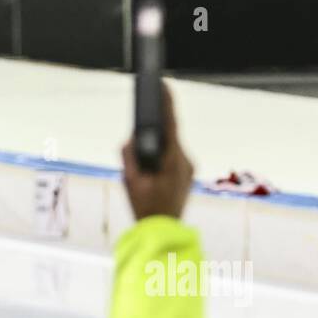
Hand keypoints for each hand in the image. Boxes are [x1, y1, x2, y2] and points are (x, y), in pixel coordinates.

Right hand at [122, 84, 193, 220]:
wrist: (163, 232)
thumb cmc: (146, 209)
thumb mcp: (130, 182)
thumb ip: (129, 157)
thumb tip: (130, 140)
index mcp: (173, 160)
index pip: (171, 124)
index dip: (167, 103)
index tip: (163, 85)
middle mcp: (186, 160)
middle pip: (169, 136)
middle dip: (153, 132)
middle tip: (140, 128)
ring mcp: (189, 167)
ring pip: (170, 148)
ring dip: (156, 149)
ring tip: (143, 164)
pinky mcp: (187, 174)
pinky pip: (173, 158)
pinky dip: (161, 159)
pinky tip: (151, 171)